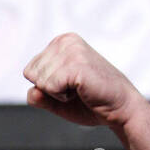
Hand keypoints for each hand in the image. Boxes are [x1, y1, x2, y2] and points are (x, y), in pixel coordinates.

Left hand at [23, 33, 147, 129]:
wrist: (120, 108)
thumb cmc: (90, 103)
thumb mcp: (56, 100)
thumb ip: (39, 96)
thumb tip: (32, 91)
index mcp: (60, 42)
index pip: (29, 71)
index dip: (45, 88)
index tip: (69, 86)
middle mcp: (65, 40)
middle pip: (31, 75)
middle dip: (49, 90)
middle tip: (75, 89)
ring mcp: (72, 49)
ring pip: (39, 81)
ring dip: (57, 94)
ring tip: (80, 89)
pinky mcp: (77, 63)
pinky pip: (49, 87)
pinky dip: (62, 97)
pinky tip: (81, 91)